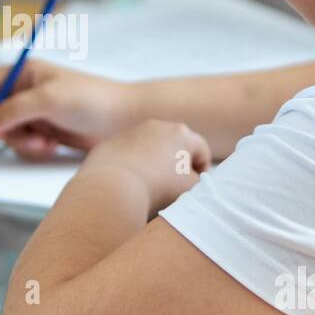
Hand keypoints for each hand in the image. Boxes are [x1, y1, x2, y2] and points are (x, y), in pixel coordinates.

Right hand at [0, 61, 139, 159]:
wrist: (122, 120)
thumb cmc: (93, 99)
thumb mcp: (50, 99)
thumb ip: (14, 110)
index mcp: (25, 73)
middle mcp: (26, 91)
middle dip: (5, 130)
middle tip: (24, 137)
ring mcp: (34, 112)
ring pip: (7, 132)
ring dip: (22, 142)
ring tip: (44, 143)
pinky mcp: (43, 130)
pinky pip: (23, 143)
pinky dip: (33, 148)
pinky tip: (51, 146)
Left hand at [79, 119, 211, 214]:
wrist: (112, 187)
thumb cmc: (158, 187)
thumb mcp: (191, 189)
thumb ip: (201, 183)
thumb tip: (194, 180)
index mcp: (181, 133)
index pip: (201, 152)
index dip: (202, 173)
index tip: (193, 189)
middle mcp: (158, 126)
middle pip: (176, 147)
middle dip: (177, 166)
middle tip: (173, 188)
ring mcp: (132, 132)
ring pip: (151, 149)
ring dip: (154, 164)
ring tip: (149, 186)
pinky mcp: (112, 142)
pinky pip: (129, 154)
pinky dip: (132, 166)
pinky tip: (129, 183)